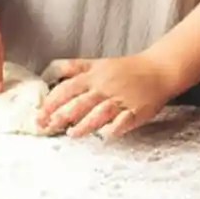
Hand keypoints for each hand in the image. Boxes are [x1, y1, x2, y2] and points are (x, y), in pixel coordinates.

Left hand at [36, 53, 178, 138]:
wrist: (159, 69)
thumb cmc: (126, 69)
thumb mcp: (98, 63)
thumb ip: (74, 68)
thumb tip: (50, 72)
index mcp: (94, 76)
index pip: (68, 89)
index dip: (52, 102)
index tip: (40, 113)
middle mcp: (105, 88)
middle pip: (80, 103)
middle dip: (62, 115)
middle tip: (48, 126)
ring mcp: (121, 100)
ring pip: (100, 113)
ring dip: (85, 125)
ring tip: (72, 134)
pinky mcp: (136, 111)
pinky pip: (125, 121)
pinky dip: (115, 128)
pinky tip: (106, 135)